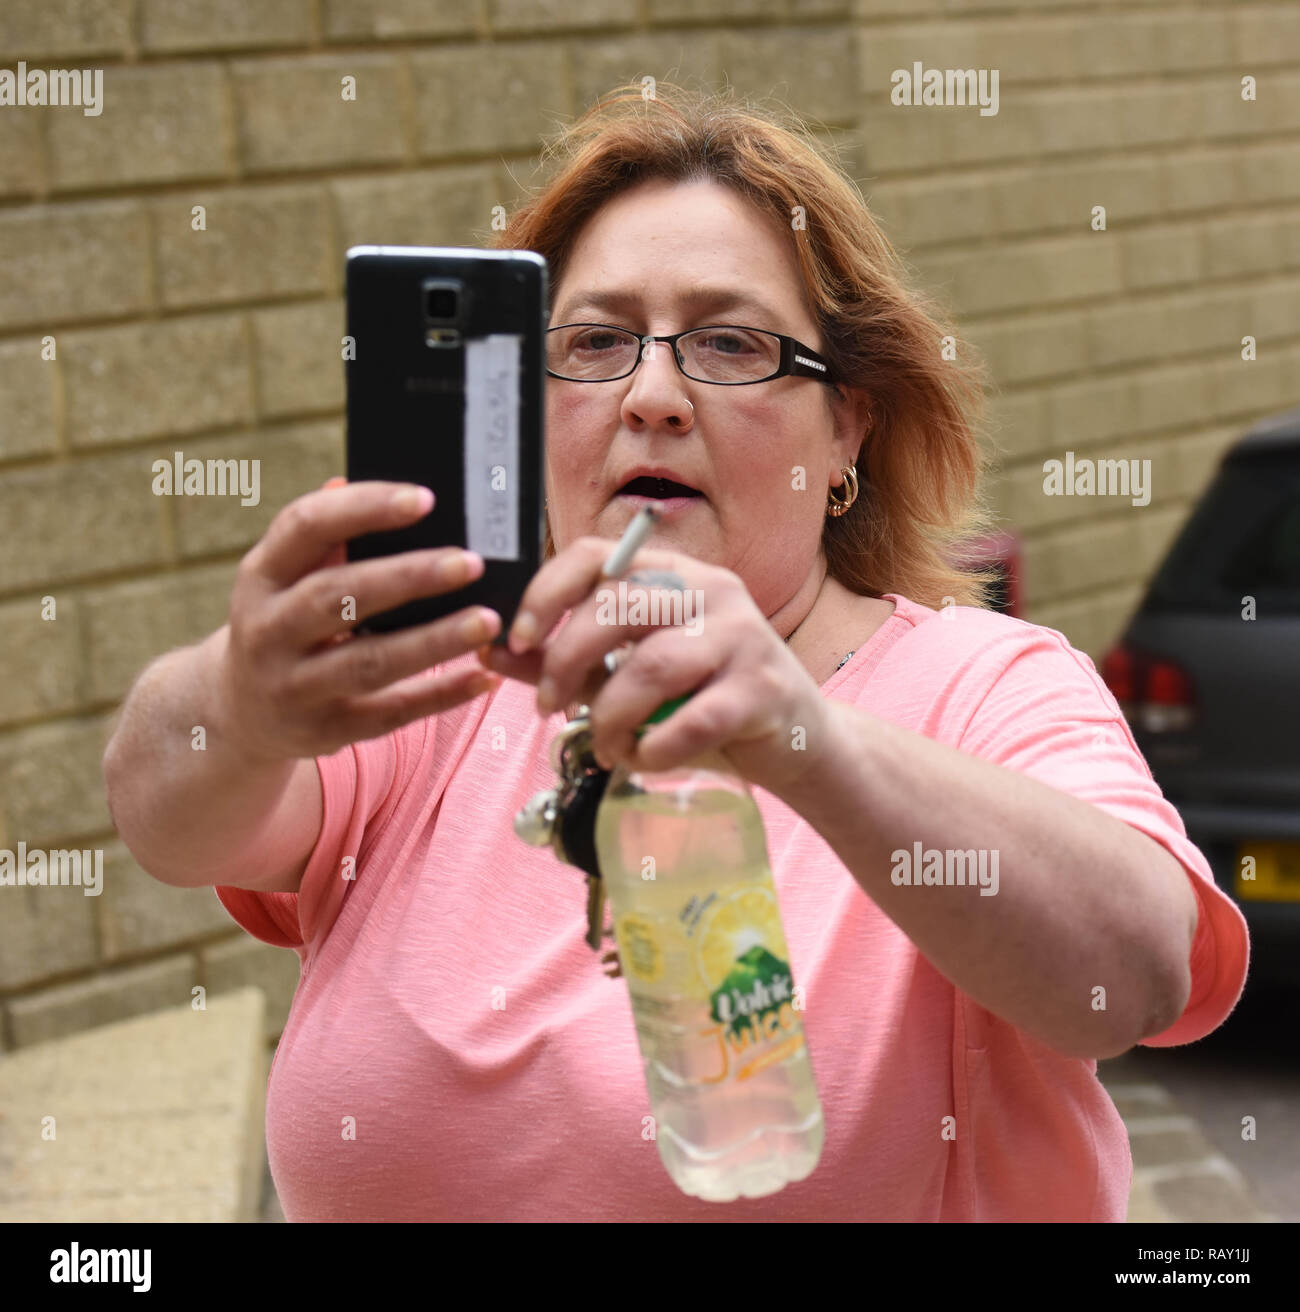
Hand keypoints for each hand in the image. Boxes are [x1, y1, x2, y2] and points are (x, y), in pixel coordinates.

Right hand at [215, 476, 502, 762]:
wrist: (239, 713)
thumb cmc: (286, 622)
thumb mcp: (285, 577)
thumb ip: (326, 536)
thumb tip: (367, 484)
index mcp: (259, 576)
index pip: (305, 528)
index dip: (364, 508)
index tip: (425, 498)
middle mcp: (267, 631)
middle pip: (339, 597)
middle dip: (409, 577)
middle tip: (471, 562)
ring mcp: (293, 687)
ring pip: (370, 662)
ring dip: (434, 640)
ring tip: (489, 620)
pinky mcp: (323, 731)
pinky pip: (390, 714)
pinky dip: (440, 695)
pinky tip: (484, 675)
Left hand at [478, 535, 834, 800]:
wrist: (801, 741)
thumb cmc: (706, 700)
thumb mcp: (631, 674)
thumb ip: (566, 661)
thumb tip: (489, 650)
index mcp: (675, 573)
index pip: (596, 556)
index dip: (545, 593)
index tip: (518, 639)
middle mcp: (712, 591)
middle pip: (617, 609)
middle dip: (566, 664)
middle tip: (548, 707)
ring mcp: (744, 637)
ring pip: (651, 667)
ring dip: (609, 717)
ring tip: (605, 747)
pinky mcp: (765, 690)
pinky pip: (692, 721)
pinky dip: (654, 750)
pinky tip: (646, 760)